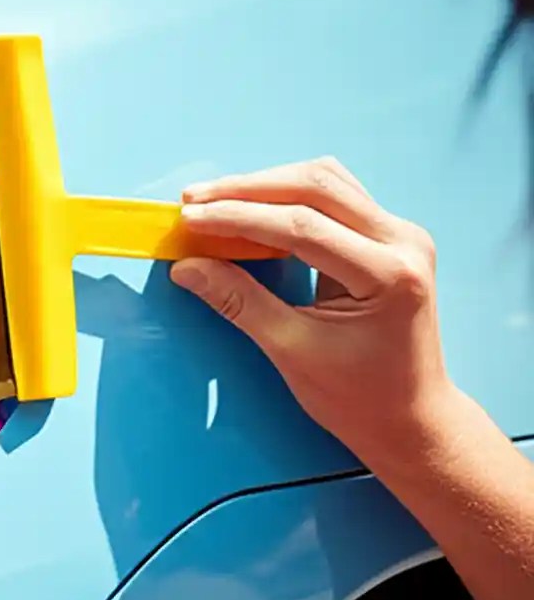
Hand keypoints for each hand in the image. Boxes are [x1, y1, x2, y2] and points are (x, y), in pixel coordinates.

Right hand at [169, 157, 467, 465]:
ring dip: (266, 185)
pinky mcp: (389, 236)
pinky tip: (252, 208)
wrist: (411, 418)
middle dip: (246, 189)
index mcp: (388, 274)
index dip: (238, 216)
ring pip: (326, 181)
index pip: (301, 225)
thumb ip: (239, 301)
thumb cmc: (359, 398)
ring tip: (214, 201)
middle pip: (316, 187)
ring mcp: (401, 234)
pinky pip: (335, 196)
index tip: (189, 218)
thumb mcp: (292, 351)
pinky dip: (287, 196)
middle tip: (192, 201)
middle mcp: (403, 242)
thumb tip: (188, 267)